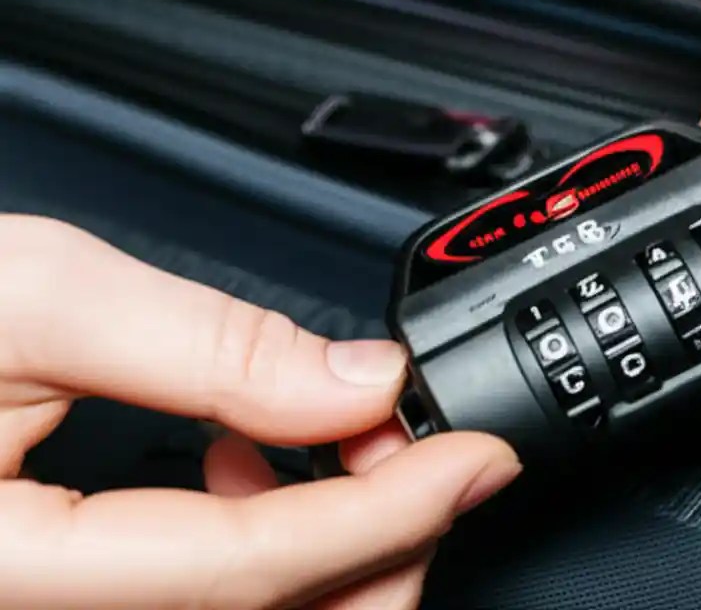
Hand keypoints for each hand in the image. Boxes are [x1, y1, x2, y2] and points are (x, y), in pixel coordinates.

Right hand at [0, 215, 521, 609]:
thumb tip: (352, 381)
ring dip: (332, 546)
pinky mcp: (72, 597)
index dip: (393, 508)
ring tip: (324, 444)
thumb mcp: (23, 299)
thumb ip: (205, 344)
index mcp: (12, 579)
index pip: (254, 568)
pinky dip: (267, 548)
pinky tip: (244, 468)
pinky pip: (203, 608)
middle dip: (381, 546)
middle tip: (410, 443)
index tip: (476, 456)